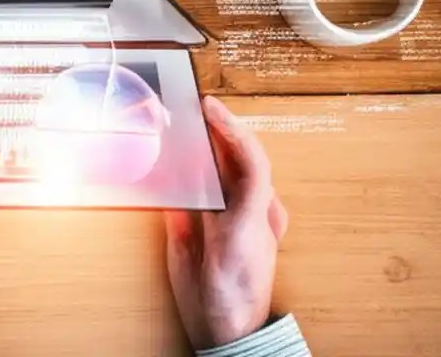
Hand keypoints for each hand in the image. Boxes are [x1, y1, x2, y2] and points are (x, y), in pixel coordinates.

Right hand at [163, 96, 289, 350]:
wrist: (238, 334)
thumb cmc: (216, 303)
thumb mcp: (187, 261)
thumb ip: (181, 219)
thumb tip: (172, 184)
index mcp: (247, 224)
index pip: (249, 161)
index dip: (230, 129)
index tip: (209, 107)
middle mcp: (264, 218)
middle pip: (249, 159)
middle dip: (225, 128)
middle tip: (197, 107)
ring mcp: (267, 221)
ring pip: (249, 171)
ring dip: (226, 145)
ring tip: (200, 126)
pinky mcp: (265, 227)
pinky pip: (249, 186)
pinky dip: (229, 166)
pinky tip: (208, 160)